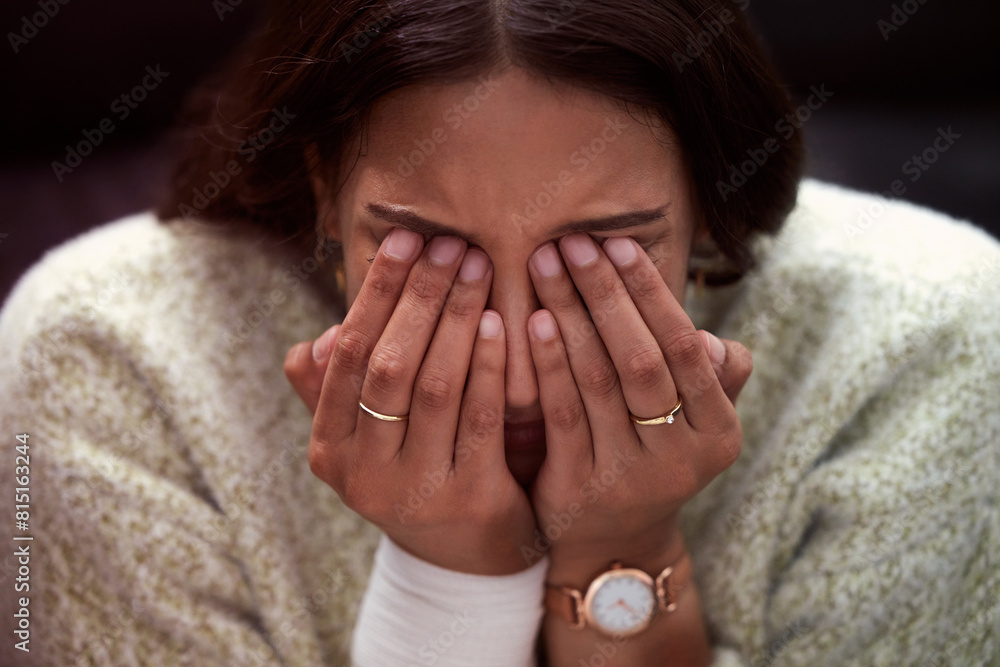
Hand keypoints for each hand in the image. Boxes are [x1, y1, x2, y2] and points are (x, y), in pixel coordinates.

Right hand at [284, 229, 535, 574]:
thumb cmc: (415, 476)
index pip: (349, 355)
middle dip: (420, 296)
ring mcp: (416, 490)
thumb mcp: (366, 443)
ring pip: (434, 386)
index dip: (376, 293)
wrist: (464, 564)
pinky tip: (502, 323)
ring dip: (457, 318)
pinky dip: (490, 365)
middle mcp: (363, 473)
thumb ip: (338, 394)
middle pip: (389, 365)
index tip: (405, 240)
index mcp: (330, 449)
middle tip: (451, 245)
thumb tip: (322, 339)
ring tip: (478, 268)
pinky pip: (480, 418)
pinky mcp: (470, 500)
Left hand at [525, 234, 751, 573]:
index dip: (651, 293)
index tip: (618, 245)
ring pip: (597, 382)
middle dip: (605, 295)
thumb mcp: (696, 426)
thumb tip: (714, 340)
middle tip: (573, 242)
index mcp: (718, 434)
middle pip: (640, 360)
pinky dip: (547, 363)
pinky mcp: (578, 488)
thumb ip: (712, 378)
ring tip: (545, 265)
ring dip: (570, 315)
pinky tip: (532, 320)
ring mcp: (627, 477)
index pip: (685, 348)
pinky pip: (560, 413)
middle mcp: (679, 459)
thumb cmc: (655, 457)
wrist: (614, 542)